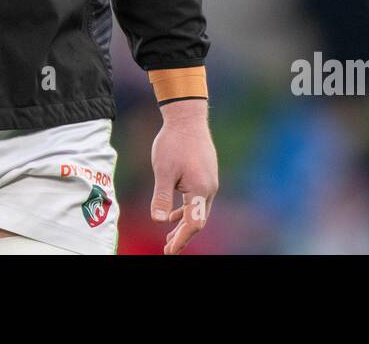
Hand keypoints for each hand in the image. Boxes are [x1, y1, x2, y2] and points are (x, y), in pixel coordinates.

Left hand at [150, 99, 217, 254]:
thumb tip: (159, 220)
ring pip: (198, 210)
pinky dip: (186, 210)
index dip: (181, 239)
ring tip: (169, 236)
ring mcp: (209, 181)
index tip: (169, 251)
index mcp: (200, 189)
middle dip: (183, 236)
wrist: (188, 117)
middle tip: (167, 248)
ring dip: (184, 223)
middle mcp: (209, 188)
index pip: (193, 223)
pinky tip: (173, 214)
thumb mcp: (163, 170)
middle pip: (198, 220)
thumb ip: (162, 197)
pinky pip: (197, 199)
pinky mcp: (205, 175)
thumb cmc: (173, 142)